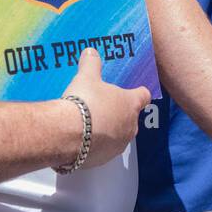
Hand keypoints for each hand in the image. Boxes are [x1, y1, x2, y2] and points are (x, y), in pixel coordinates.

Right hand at [60, 48, 151, 169]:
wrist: (67, 134)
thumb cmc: (83, 103)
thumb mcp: (86, 77)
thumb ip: (91, 64)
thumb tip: (90, 52)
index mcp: (131, 105)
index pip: (143, 96)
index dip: (138, 93)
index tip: (134, 92)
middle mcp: (130, 127)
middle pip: (130, 118)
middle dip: (117, 114)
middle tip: (101, 107)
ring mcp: (118, 146)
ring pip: (117, 137)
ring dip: (106, 132)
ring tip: (88, 124)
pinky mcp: (102, 160)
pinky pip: (101, 151)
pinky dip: (94, 146)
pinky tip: (80, 139)